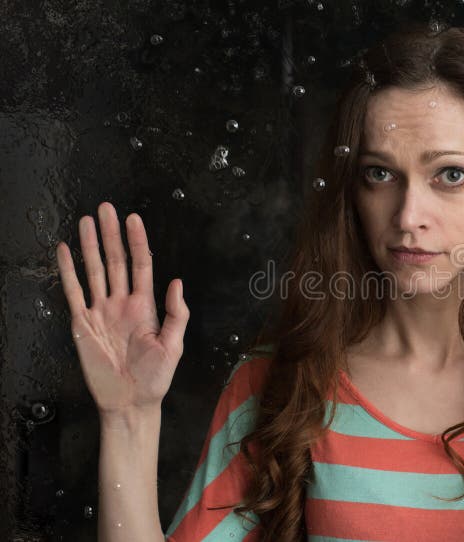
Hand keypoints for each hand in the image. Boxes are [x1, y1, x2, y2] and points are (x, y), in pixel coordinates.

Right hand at [56, 202, 189, 414]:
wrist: (131, 402)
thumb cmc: (156, 377)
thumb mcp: (174, 345)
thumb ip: (176, 313)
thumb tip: (176, 281)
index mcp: (145, 306)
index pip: (140, 265)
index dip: (137, 242)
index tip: (133, 219)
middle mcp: (121, 303)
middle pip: (115, 261)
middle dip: (111, 234)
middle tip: (106, 208)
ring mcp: (100, 311)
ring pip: (94, 271)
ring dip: (90, 246)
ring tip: (86, 221)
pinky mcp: (82, 324)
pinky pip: (73, 293)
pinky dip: (68, 272)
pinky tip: (64, 251)